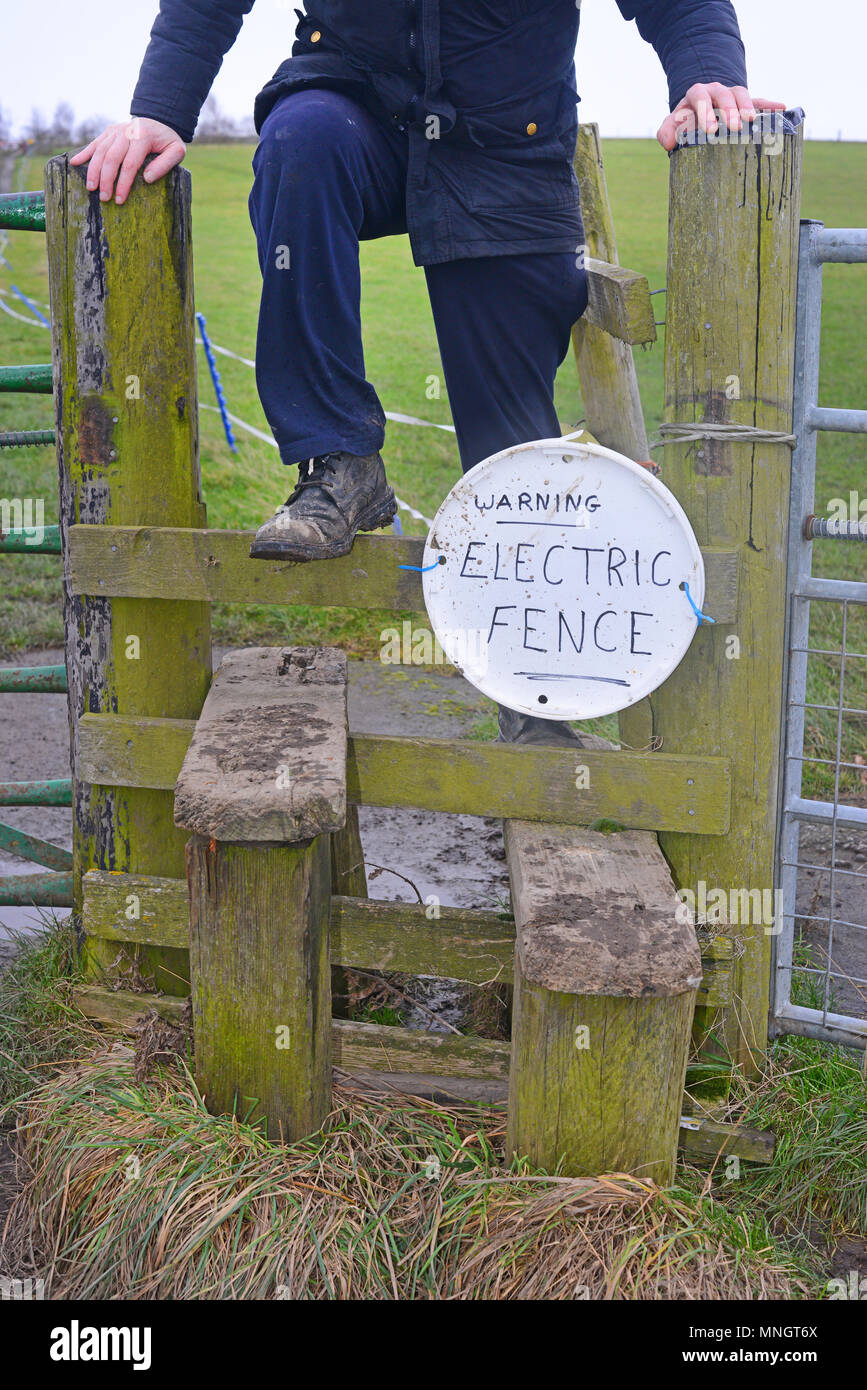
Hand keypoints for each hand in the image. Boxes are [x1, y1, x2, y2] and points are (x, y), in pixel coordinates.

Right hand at [70, 117, 185, 204]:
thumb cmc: (168, 140)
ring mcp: (116, 131)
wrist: (159, 118)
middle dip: (106, 179)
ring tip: (91, 188)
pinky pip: (95, 143)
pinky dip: (84, 153)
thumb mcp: (177, 150)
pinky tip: (74, 163)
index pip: (130, 164)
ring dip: (93, 170)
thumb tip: (147, 178)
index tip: (119, 199)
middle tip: (103, 198)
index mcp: (142, 137)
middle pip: (112, 158)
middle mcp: (126, 132)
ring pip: (100, 151)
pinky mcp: (109, 132)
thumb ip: (165, 164)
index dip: (123, 183)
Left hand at [657, 85, 786, 150]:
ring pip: (742, 94)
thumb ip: (666, 131)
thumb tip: (669, 143)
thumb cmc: (685, 121)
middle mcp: (716, 91)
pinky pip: (759, 100)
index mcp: (697, 94)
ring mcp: (732, 95)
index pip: (700, 98)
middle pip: (725, 95)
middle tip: (735, 127)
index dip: (705, 112)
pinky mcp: (746, 102)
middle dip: (730, 110)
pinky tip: (781, 108)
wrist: (698, 110)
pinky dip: (769, 104)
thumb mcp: (672, 124)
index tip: (710, 130)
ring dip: (748, 105)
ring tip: (752, 120)